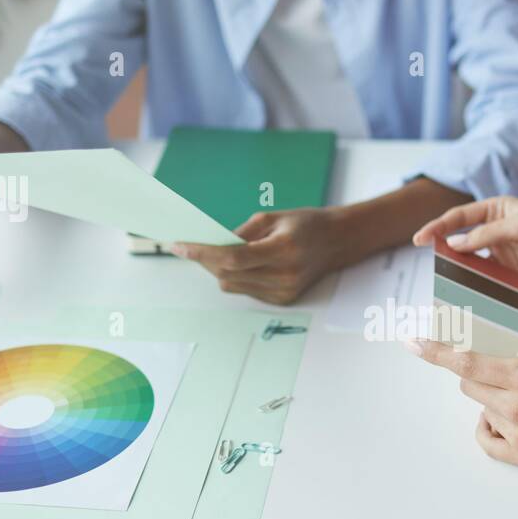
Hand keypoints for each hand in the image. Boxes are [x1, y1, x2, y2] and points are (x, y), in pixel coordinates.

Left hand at [171, 207, 345, 304]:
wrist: (336, 243)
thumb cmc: (306, 224)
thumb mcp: (272, 218)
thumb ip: (240, 233)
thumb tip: (211, 244)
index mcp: (283, 249)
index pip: (233, 257)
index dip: (203, 252)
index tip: (180, 246)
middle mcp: (285, 275)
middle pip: (228, 274)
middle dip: (205, 260)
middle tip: (192, 246)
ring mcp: (284, 291)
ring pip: (232, 285)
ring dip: (219, 269)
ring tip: (221, 252)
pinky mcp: (283, 300)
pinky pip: (245, 291)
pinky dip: (236, 277)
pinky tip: (244, 264)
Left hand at [407, 339, 517, 483]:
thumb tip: (514, 360)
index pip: (467, 362)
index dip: (436, 353)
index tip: (413, 344)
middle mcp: (516, 404)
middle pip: (470, 384)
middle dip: (479, 375)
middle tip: (507, 376)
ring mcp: (516, 433)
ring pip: (482, 409)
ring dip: (495, 400)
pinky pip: (487, 439)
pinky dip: (490, 427)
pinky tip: (506, 421)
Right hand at [412, 196, 517, 291]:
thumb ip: (486, 234)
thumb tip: (455, 244)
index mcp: (496, 211)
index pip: (459, 217)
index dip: (438, 227)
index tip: (420, 238)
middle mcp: (494, 232)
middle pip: (460, 241)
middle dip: (443, 249)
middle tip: (428, 259)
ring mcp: (500, 256)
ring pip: (469, 263)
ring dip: (457, 271)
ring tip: (444, 280)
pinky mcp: (507, 278)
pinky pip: (484, 283)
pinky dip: (473, 288)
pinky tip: (464, 295)